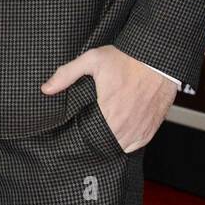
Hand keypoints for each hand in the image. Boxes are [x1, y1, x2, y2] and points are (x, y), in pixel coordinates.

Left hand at [40, 45, 176, 152]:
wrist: (157, 58)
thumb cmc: (127, 58)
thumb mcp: (93, 60)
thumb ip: (66, 74)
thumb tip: (46, 88)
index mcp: (108, 112)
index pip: (90, 138)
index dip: (85, 134)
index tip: (84, 125)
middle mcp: (125, 125)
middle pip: (105, 144)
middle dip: (98, 138)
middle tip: (96, 125)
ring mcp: (140, 128)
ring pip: (122, 147)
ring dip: (114, 141)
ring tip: (109, 128)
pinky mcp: (152, 127)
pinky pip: (137, 144)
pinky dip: (130, 140)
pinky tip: (125, 129)